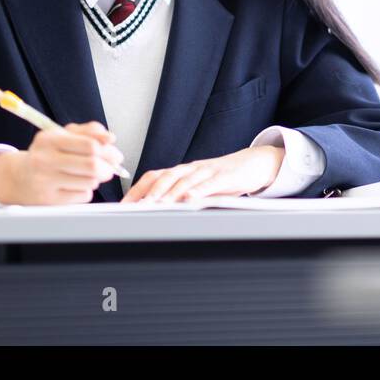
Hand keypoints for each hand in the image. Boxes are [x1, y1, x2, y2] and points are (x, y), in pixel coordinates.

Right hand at [0, 122, 124, 204]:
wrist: (18, 177)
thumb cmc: (47, 154)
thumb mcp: (63, 135)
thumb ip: (89, 131)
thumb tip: (110, 138)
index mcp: (50, 139)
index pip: (89, 145)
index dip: (109, 151)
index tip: (116, 155)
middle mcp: (45, 159)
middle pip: (92, 165)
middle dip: (108, 168)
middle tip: (111, 168)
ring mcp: (45, 181)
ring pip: (90, 182)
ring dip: (96, 179)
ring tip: (88, 175)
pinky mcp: (49, 200)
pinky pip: (82, 196)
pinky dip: (86, 191)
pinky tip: (75, 186)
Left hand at [120, 145, 284, 202]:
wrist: (255, 163)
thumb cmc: (225, 179)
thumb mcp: (200, 188)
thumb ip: (182, 198)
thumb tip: (157, 216)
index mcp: (182, 172)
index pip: (153, 177)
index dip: (137, 190)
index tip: (123, 206)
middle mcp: (191, 169)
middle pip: (164, 176)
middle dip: (147, 192)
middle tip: (134, 208)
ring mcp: (208, 170)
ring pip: (184, 180)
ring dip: (168, 192)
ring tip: (156, 204)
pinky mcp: (225, 176)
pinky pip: (210, 183)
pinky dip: (198, 190)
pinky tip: (190, 199)